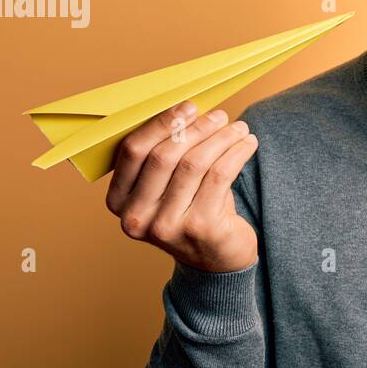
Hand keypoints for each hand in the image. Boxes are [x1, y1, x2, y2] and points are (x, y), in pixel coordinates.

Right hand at [105, 101, 258, 272]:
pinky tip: (248, 144)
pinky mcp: (201, 228)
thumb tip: (187, 109)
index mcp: (119, 202)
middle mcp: (137, 217)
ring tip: (238, 128)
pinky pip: (220, 176)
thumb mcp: (167, 189)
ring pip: (194, 164)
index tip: (188, 106)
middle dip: (194, 128)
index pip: (132, 152)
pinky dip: (236, 154)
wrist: (216, 261)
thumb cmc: (191, 211)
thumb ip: (164, 156)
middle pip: (163, 156)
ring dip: (220, 138)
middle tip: (218, 115)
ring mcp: (167, 226)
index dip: (160, 124)